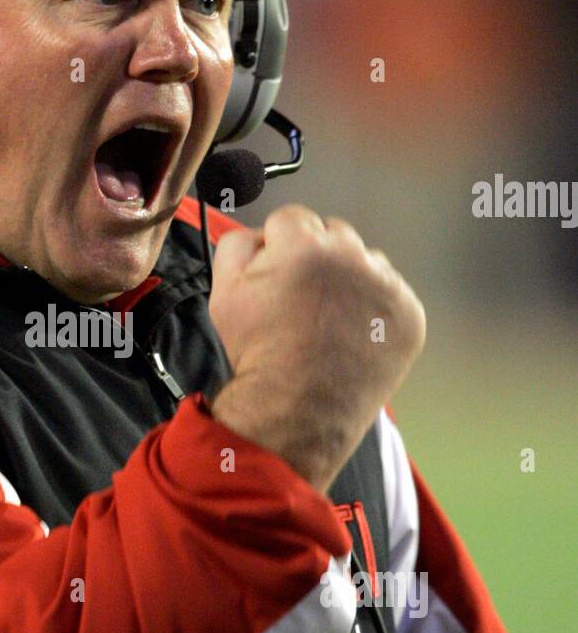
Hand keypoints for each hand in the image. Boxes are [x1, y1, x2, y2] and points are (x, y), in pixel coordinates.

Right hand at [207, 204, 425, 494]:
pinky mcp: (410, 316)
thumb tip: (260, 235)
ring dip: (349, 279)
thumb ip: (237, 245)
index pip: (292, 219)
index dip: (278, 248)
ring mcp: (388, 287)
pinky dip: (374, 308)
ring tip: (328, 320)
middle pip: (333, 233)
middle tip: (301, 299)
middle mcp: (353, 258)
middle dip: (316, 257)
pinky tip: (351, 333)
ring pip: (365, 261)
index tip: (276, 277)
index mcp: (305, 246)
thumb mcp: (223, 293)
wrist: (296, 413)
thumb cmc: (257, 355)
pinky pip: (390, 294)